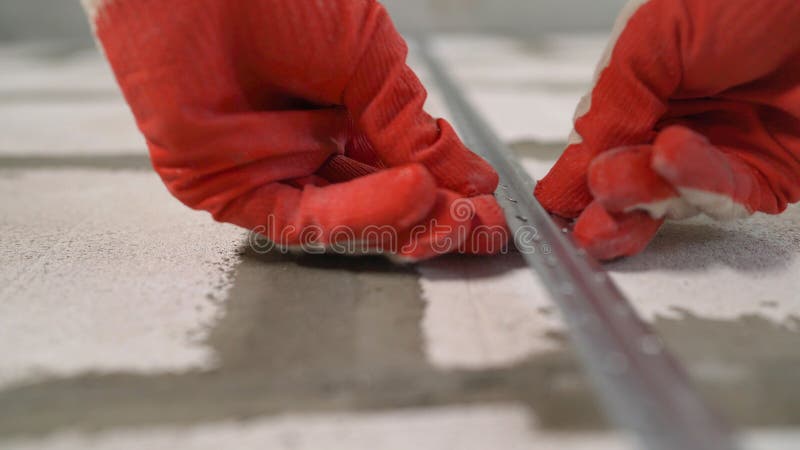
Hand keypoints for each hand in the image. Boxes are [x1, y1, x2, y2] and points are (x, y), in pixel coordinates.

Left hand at [84, 0, 507, 260]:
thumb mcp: (371, 61)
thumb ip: (413, 126)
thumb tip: (473, 178)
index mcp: (345, 116)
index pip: (404, 172)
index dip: (450, 196)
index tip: (493, 214)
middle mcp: (310, 150)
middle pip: (376, 207)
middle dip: (433, 221)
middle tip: (478, 229)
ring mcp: (271, 171)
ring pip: (344, 222)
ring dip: (402, 223)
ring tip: (449, 212)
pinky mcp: (229, 189)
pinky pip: (299, 219)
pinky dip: (356, 215)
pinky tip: (408, 196)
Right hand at [534, 0, 799, 259]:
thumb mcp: (654, 32)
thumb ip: (614, 98)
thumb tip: (583, 155)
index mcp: (638, 89)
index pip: (594, 146)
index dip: (572, 177)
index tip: (554, 203)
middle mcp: (673, 125)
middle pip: (627, 186)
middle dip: (605, 205)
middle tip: (585, 221)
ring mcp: (719, 154)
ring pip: (670, 200)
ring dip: (642, 194)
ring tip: (617, 182)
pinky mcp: (767, 176)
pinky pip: (725, 194)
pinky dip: (697, 183)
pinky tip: (672, 157)